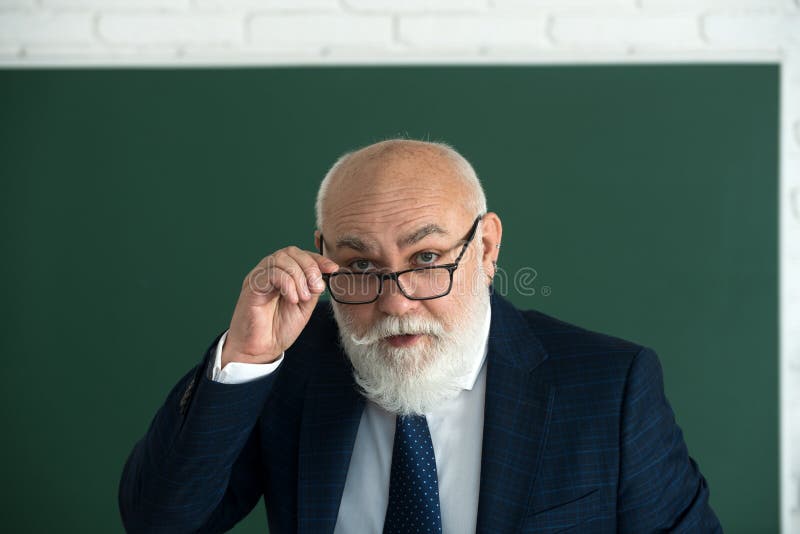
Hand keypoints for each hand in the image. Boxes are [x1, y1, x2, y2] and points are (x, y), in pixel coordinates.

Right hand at [221, 246, 338, 366]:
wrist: (261, 349)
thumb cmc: (279, 328)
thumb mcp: (304, 307)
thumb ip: (311, 290)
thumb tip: (321, 277)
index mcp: (283, 274)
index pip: (301, 255)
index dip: (318, 259)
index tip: (333, 268)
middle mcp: (270, 271)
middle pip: (291, 252)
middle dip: (309, 266)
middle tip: (316, 286)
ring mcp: (260, 277)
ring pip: (281, 259)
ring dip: (298, 277)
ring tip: (303, 297)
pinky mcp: (252, 286)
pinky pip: (271, 273)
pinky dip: (287, 283)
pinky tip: (292, 299)